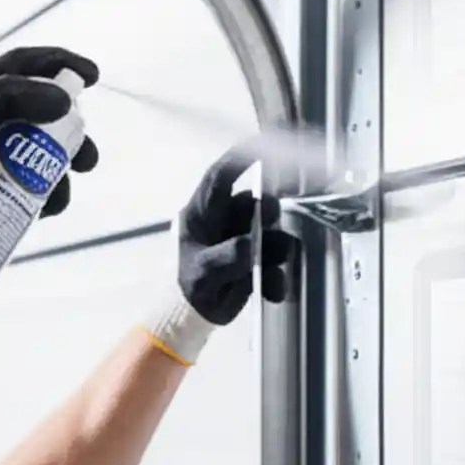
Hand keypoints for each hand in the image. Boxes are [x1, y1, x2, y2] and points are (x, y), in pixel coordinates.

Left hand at [0, 47, 99, 243]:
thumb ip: (15, 95)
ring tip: (60, 198)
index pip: (31, 63)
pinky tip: (42, 208)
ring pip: (40, 156)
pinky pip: (23, 183)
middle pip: (47, 118)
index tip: (93, 77)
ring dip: (60, 175)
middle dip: (74, 138)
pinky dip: (39, 196)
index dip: (65, 64)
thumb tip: (64, 103)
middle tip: (87, 160)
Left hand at [141, 141, 296, 365]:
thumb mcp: (204, 271)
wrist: (192, 319)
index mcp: (203, 213)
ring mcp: (242, 239)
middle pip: (256, 205)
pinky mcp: (255, 259)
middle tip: (267, 241)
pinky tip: (270, 292)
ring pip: (272, 233)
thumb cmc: (188, 287)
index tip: (265, 145)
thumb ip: (229, 255)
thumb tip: (255, 243)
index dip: (241, 158)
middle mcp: (225, 221)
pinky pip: (276, 261)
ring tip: (264, 278)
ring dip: (274, 256)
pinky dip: (276, 277)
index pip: (221, 176)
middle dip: (267, 221)